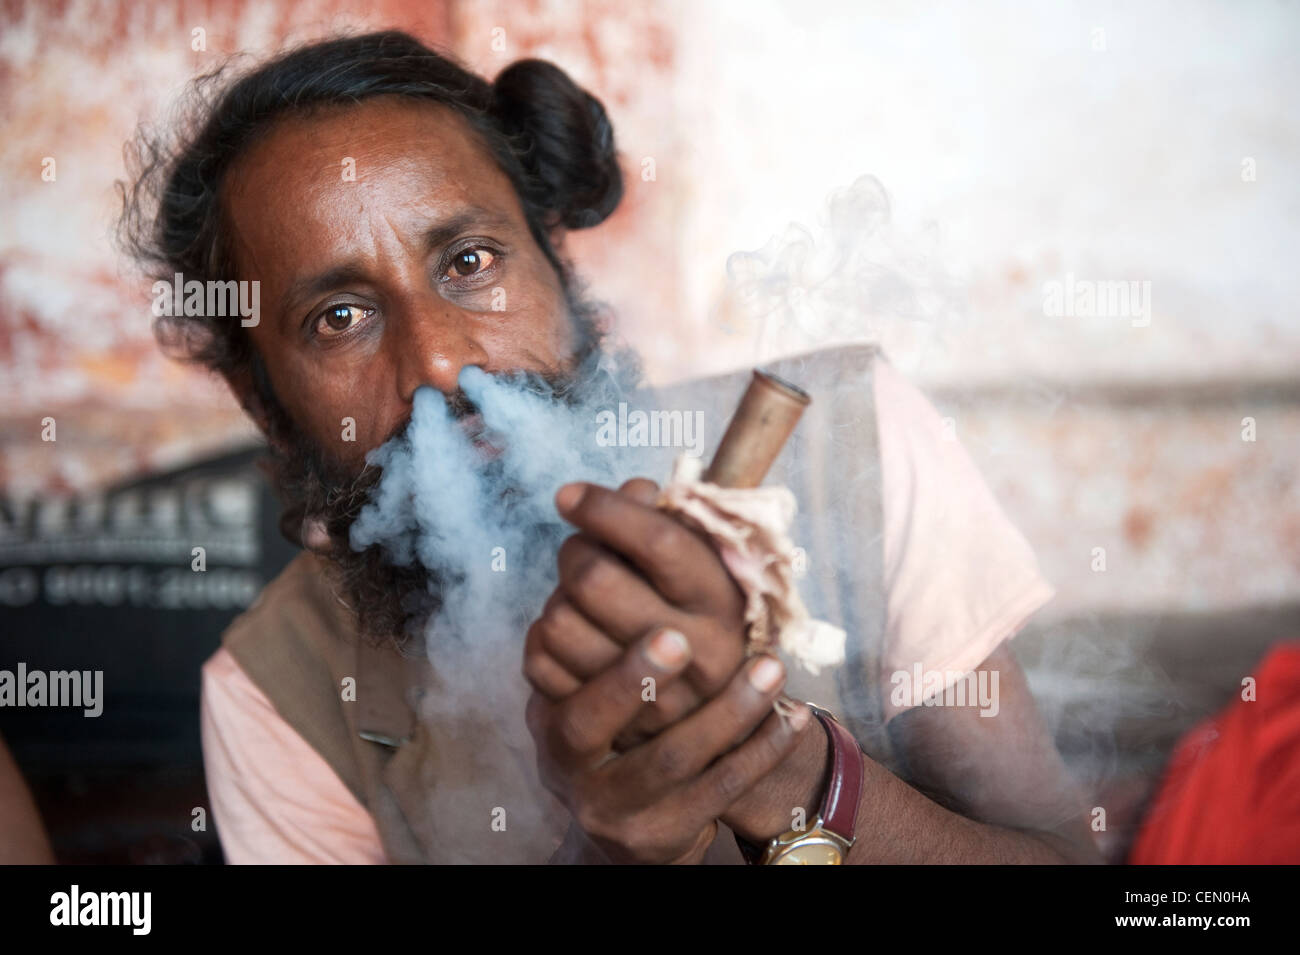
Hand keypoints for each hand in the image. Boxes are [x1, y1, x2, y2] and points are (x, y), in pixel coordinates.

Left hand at [524, 478, 749, 747]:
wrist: (716, 721)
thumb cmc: (699, 619)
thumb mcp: (704, 567)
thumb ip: (670, 522)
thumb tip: (634, 491)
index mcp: (722, 601)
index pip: (659, 542)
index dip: (605, 509)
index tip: (569, 495)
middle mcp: (696, 652)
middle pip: (595, 578)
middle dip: (575, 551)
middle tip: (582, 551)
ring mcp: (652, 699)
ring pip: (559, 621)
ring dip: (558, 598)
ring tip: (581, 600)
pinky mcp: (607, 729)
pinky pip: (539, 665)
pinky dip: (541, 640)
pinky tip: (571, 636)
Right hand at [525, 625, 812, 863]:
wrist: (626, 824)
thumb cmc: (619, 724)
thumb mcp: (596, 679)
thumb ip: (613, 605)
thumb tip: (649, 501)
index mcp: (549, 705)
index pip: (551, 662)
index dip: (586, 627)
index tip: (643, 602)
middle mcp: (567, 757)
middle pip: (588, 719)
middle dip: (631, 678)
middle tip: (680, 638)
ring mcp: (611, 802)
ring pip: (670, 757)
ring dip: (727, 710)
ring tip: (771, 668)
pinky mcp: (660, 834)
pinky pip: (720, 789)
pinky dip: (761, 751)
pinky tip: (794, 717)